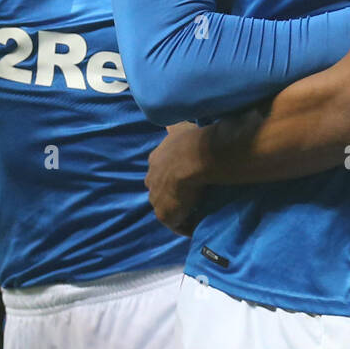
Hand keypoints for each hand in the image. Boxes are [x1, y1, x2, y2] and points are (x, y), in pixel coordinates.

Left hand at [146, 122, 206, 236]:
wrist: (192, 158)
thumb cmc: (189, 142)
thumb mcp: (179, 128)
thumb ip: (174, 128)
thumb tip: (170, 123)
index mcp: (155, 161)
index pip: (160, 170)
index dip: (172, 175)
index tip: (185, 177)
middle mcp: (151, 180)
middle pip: (160, 189)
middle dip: (172, 192)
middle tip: (191, 194)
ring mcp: (156, 199)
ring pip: (167, 206)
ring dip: (179, 208)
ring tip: (196, 210)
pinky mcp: (165, 215)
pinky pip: (177, 223)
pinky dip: (186, 225)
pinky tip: (198, 224)